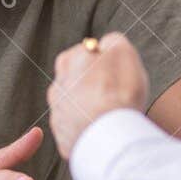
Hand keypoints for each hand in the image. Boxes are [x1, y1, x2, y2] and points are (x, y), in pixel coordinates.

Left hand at [48, 32, 148, 157]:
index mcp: (68, 61)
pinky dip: (89, 128)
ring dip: (90, 108)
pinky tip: (104, 130)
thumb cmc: (118, 91)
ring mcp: (58, 114)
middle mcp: (57, 86)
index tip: (117, 73)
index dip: (105, 63)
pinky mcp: (63, 138)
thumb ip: (113, 41)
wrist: (110, 137)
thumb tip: (108, 43)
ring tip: (111, 115)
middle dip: (94, 85)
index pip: (87, 54)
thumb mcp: (123, 52)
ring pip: (77, 106)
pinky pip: (78, 130)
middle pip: (79, 81)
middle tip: (115, 94)